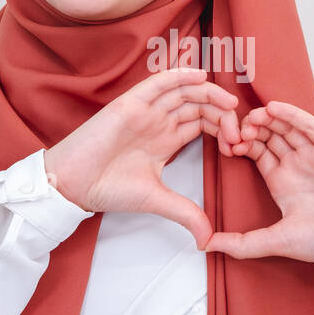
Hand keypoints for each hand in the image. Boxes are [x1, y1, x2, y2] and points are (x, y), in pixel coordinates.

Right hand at [43, 67, 241, 249]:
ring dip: (211, 95)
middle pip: (200, 105)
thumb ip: (186, 213)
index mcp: (166, 139)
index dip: (224, 129)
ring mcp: (146, 110)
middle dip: (223, 116)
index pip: (203, 122)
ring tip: (230, 106)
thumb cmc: (107, 188)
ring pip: (185, 91)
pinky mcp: (131, 103)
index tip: (239, 147)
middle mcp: (158, 120)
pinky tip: (201, 77)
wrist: (74, 184)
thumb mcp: (157, 200)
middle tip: (239, 134)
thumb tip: (208, 239)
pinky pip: (159, 82)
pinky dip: (180, 75)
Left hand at [203, 100, 313, 262]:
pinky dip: (291, 114)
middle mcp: (296, 164)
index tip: (226, 145)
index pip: (256, 151)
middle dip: (250, 128)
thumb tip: (205, 244)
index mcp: (281, 181)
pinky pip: (308, 125)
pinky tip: (274, 109)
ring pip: (286, 126)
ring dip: (267, 118)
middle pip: (268, 134)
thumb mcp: (275, 241)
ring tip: (252, 117)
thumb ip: (241, 243)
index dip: (239, 144)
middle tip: (236, 128)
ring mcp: (313, 153)